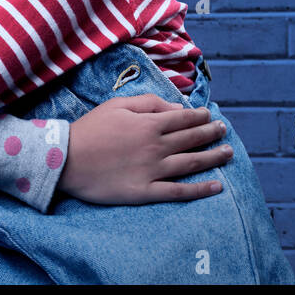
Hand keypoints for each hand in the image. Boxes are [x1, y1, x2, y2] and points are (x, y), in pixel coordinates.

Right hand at [59, 94, 232, 204]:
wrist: (66, 159)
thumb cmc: (90, 128)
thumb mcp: (118, 104)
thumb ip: (149, 103)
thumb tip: (177, 108)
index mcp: (150, 124)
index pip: (184, 118)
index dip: (200, 116)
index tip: (210, 115)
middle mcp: (157, 147)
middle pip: (192, 139)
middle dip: (212, 133)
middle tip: (224, 131)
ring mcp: (153, 170)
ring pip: (192, 163)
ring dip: (213, 157)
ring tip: (228, 153)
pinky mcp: (146, 192)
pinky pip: (178, 192)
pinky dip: (200, 190)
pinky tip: (216, 186)